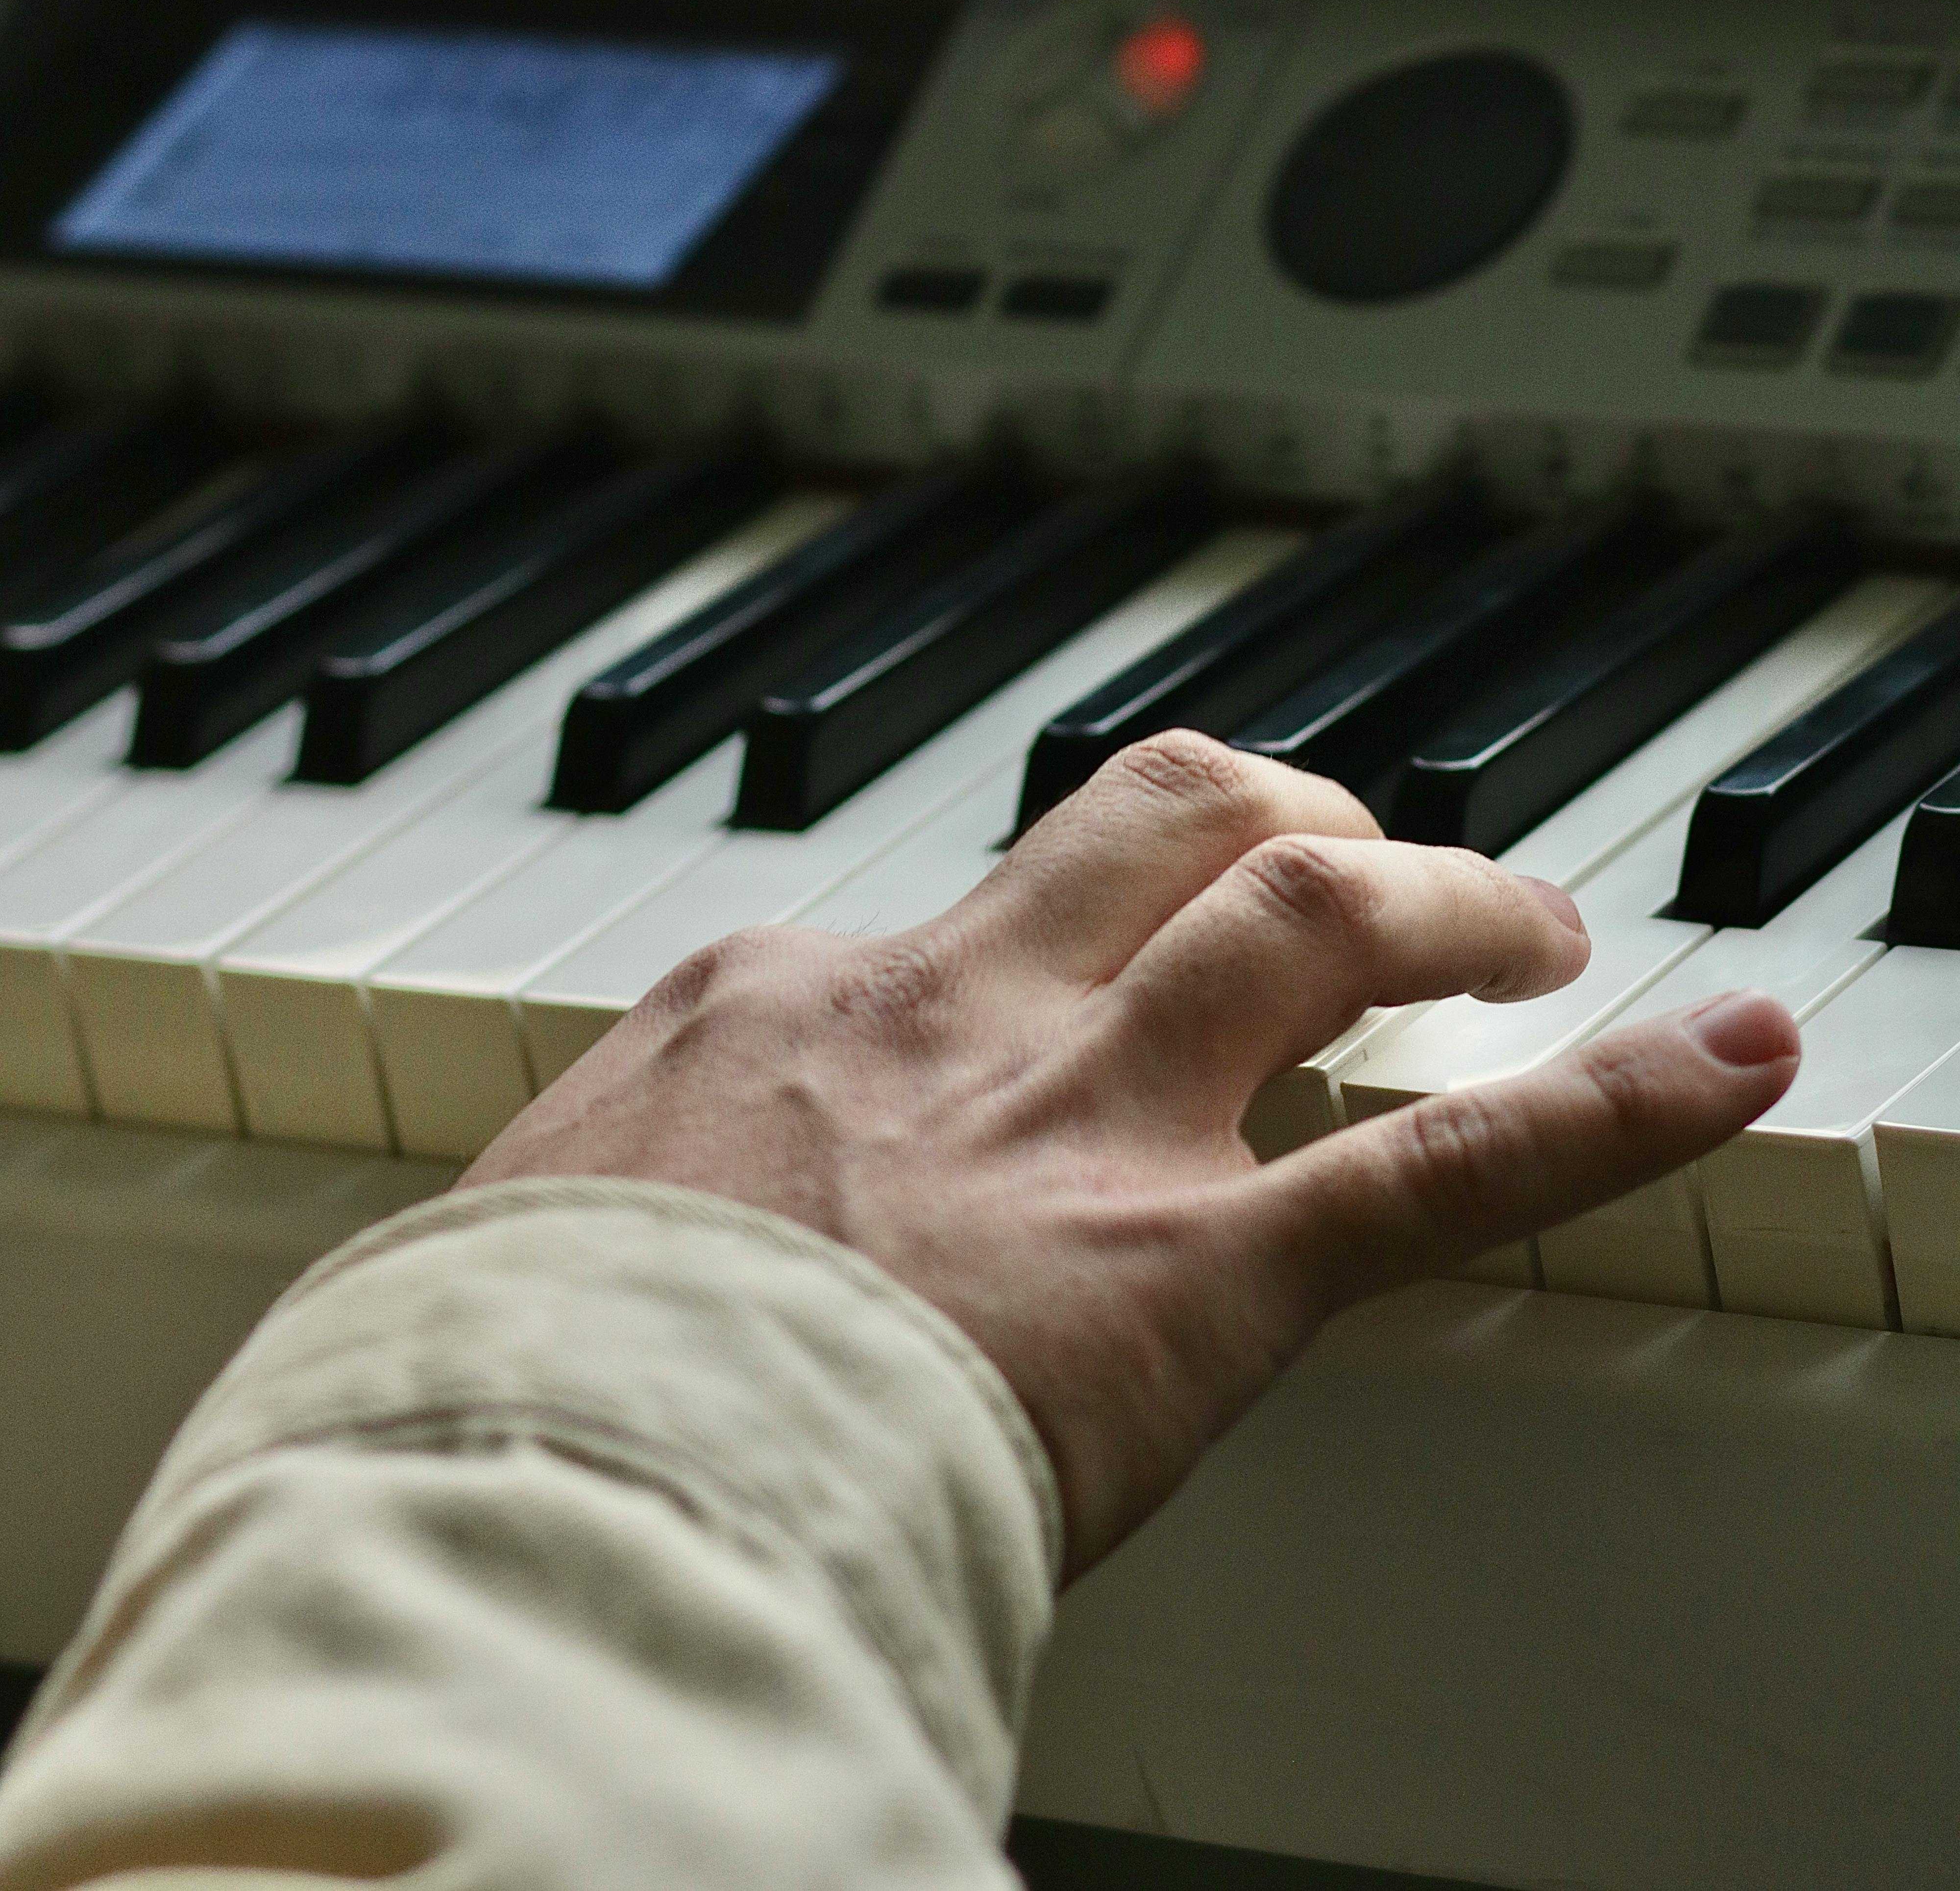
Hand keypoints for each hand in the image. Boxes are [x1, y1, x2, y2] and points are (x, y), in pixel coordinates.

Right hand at [463, 732, 1798, 1577]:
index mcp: (789, 1007)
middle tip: (1350, 853)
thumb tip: (567, 1245)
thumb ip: (608, 1202)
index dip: (1048, 949)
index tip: (1074, 994)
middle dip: (1280, 812)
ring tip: (1533, 924)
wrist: (536, 1482)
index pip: (962, 924)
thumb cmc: (506, 1383)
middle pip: (1161, 822)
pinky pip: (1439, 1167)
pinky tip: (1729, 1060)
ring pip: (1306, 919)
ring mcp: (1083, 1127)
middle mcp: (956, 1018)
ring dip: (1442, 897)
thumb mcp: (538, 1231)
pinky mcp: (1190, 1273)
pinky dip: (1605, 1110)